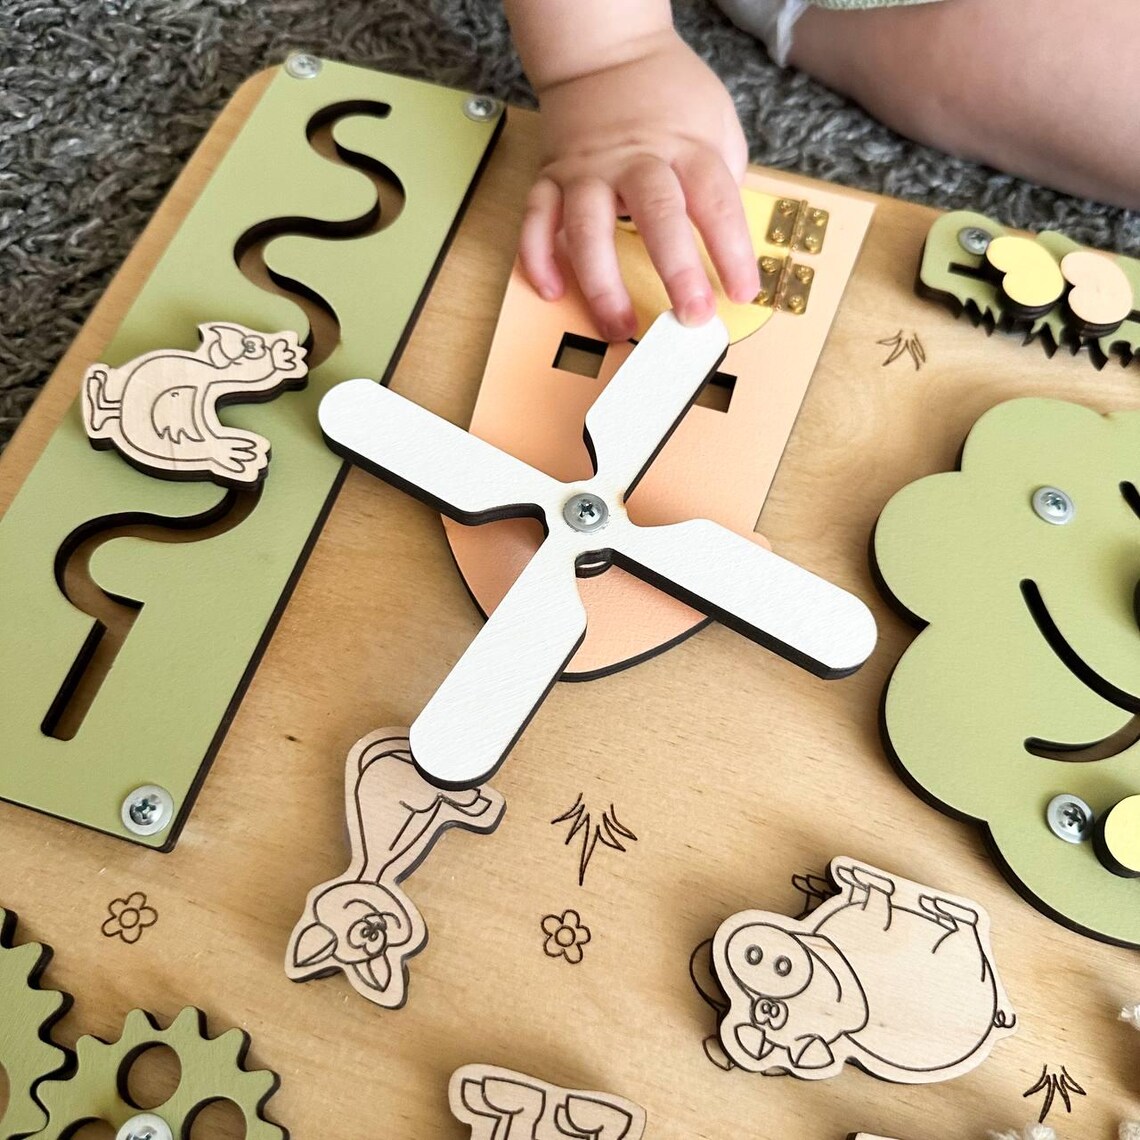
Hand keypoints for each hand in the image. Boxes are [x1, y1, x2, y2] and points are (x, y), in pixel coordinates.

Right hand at [521, 30, 758, 340]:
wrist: (608, 54)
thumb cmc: (668, 97)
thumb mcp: (717, 124)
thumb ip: (724, 179)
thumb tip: (729, 243)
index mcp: (685, 147)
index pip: (714, 201)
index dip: (732, 251)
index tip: (743, 291)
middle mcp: (635, 159)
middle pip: (657, 214)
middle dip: (676, 270)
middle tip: (692, 315)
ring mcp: (588, 170)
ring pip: (590, 227)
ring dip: (603, 282)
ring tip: (619, 326)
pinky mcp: (552, 177)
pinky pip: (537, 219)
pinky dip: (537, 256)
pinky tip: (551, 290)